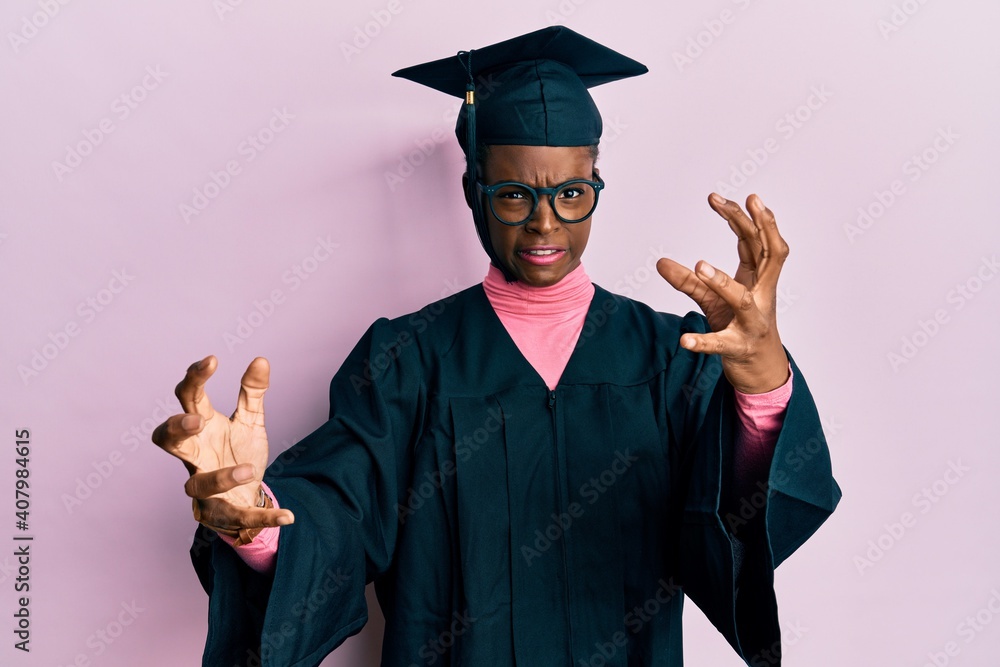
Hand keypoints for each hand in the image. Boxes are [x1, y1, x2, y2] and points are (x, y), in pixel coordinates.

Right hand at [151, 356, 294, 533]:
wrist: (247, 495)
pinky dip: (265, 519)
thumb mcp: (250, 421)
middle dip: (177, 429)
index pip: (188, 399)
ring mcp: (203, 487)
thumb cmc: (239, 453)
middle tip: (197, 420)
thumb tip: (261, 359)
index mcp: (202, 429)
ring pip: (196, 485)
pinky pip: (238, 518)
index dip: (194, 379)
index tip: (211, 360)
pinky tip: (290, 516)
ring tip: (249, 470)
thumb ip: (253, 393)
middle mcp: (195, 457)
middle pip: (168, 441)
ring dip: (221, 478)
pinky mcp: (220, 514)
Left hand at [656, 193, 789, 393]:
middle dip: (756, 227)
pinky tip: (685, 340)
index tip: (719, 198)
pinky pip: (720, 344)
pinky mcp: (738, 348)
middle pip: (767, 256)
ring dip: (722, 282)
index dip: (744, 217)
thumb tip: (659, 262)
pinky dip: (703, 341)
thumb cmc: (741, 326)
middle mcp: (762, 296)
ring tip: (699, 266)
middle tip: (735, 204)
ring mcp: (752, 323)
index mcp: (759, 280)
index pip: (756, 241)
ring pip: (742, 300)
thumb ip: (689, 281)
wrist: (763, 369)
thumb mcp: (713, 300)